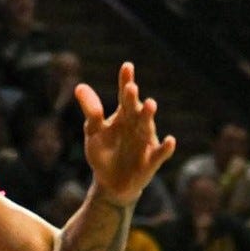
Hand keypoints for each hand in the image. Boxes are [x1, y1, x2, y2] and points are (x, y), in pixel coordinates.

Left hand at [76, 62, 174, 205]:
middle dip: (133, 99)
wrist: (110, 184)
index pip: (125, 96)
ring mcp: (145, 142)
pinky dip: (166, 148)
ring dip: (148, 116)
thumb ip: (91, 111)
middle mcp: (137, 125)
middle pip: (135, 109)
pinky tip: (170, 140)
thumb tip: (79, 86)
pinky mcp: (151, 161)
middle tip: (130, 87)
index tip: (127, 66)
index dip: (126, 81)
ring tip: (150, 103)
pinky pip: (160, 154)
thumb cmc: (103, 153)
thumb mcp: (93, 132)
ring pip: (148, 127)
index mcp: (123, 116)